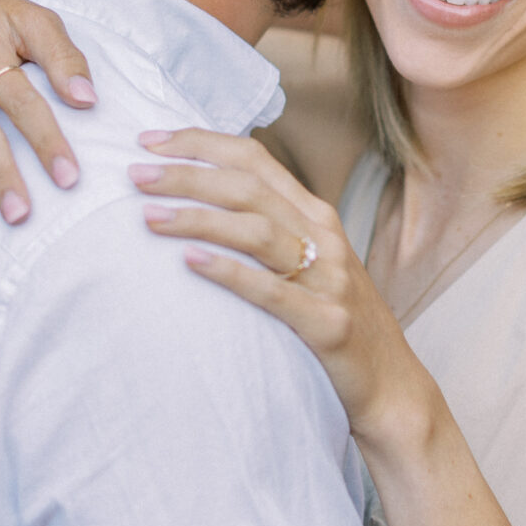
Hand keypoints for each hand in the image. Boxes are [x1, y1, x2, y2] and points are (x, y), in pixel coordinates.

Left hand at [131, 128, 428, 443]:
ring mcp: (329, 279)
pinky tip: (190, 261)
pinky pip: (271, 292)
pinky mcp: (327, 323)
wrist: (392, 385)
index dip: (201, 143)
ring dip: (198, 218)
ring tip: (148, 216)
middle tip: (134, 174)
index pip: (254, 159)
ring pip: (257, 232)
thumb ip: (270, 229)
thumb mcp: (310, 263)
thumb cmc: (335, 321)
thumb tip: (205, 201)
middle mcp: (324, 236)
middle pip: (248, 188)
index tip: (149, 140)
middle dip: (187, 175)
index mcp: (315, 215)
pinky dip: (229, 272)